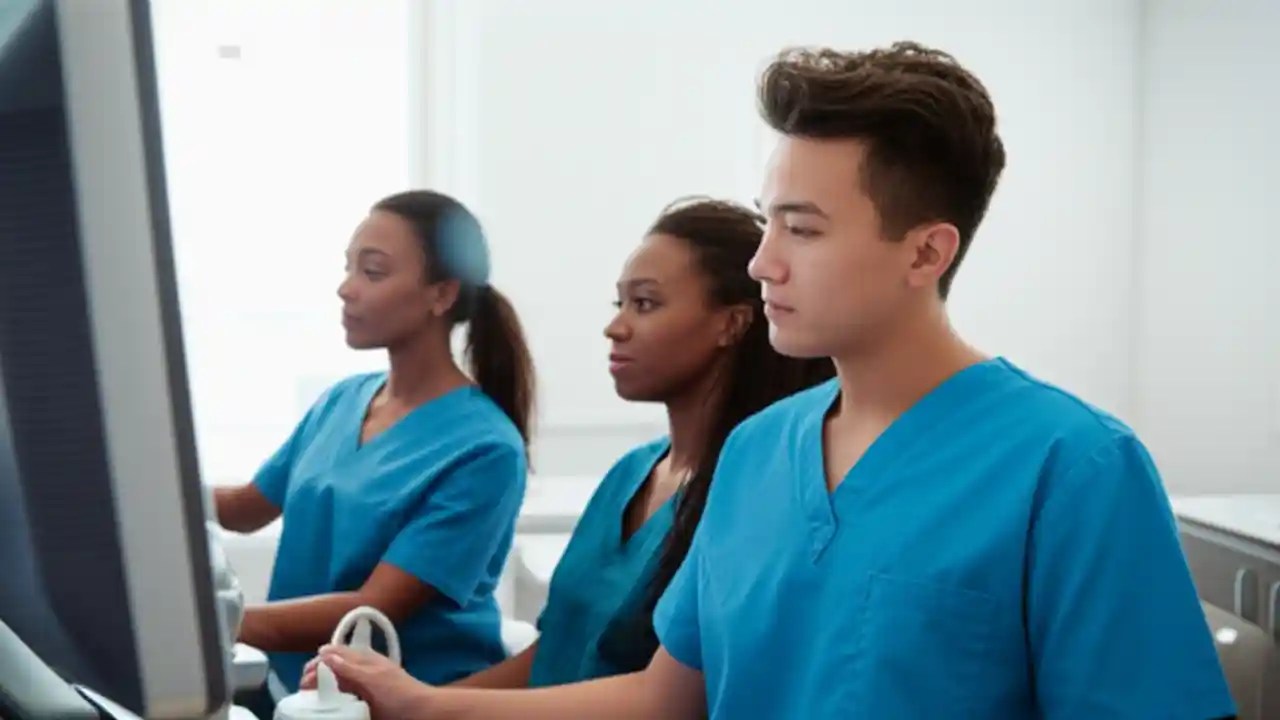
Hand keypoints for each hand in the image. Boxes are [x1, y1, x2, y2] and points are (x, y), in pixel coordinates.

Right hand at [300, 645, 432, 718]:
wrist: (423, 714)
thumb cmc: (401, 694)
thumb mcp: (373, 678)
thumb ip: (350, 667)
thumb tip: (324, 654)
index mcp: (365, 660)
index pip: (334, 655)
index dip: (318, 662)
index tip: (304, 676)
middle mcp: (362, 672)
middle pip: (333, 671)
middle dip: (316, 678)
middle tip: (304, 691)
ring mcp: (364, 689)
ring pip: (337, 686)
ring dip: (323, 692)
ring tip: (311, 702)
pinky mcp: (366, 705)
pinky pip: (345, 702)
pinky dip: (335, 704)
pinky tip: (330, 709)